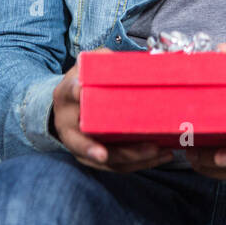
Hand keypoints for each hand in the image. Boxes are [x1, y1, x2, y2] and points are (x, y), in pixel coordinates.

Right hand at [50, 48, 174, 172]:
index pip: (70, 92)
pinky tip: (159, 156)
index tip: (84, 91)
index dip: (77, 93)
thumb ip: (102, 60)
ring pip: (106, 159)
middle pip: (87, 140)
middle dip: (119, 149)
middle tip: (148, 146)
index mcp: (66, 95)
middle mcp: (67, 123)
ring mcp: (78, 144)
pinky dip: (139, 163)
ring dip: (135, 159)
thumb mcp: (87, 67)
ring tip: (160, 151)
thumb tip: (125, 59)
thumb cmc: (82, 84)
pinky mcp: (90, 157)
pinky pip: (115, 165)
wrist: (67, 106)